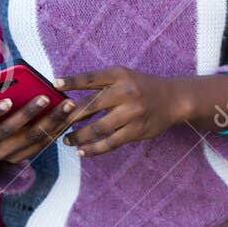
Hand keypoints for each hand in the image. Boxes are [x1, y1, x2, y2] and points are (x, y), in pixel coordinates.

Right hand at [0, 94, 76, 171]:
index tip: (8, 100)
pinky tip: (68, 118)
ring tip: (67, 105)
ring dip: (50, 121)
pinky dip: (54, 131)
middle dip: (29, 113)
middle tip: (46, 97)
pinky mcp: (17, 158)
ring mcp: (3, 153)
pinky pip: (39, 145)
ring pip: (30, 138)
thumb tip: (12, 77)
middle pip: (10, 129)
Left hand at [56, 67, 190, 156]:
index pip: (91, 78)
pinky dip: (94, 149)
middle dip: (70, 117)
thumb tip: (68, 96)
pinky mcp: (136, 131)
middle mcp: (125, 92)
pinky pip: (111, 143)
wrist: (172, 99)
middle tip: (55, 124)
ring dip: (79, 136)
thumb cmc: (141, 87)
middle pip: (90, 106)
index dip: (72, 81)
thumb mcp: (123, 77)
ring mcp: (131, 113)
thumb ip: (100, 84)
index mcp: (119, 75)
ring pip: (98, 128)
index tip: (54, 85)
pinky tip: (82, 151)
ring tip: (66, 140)